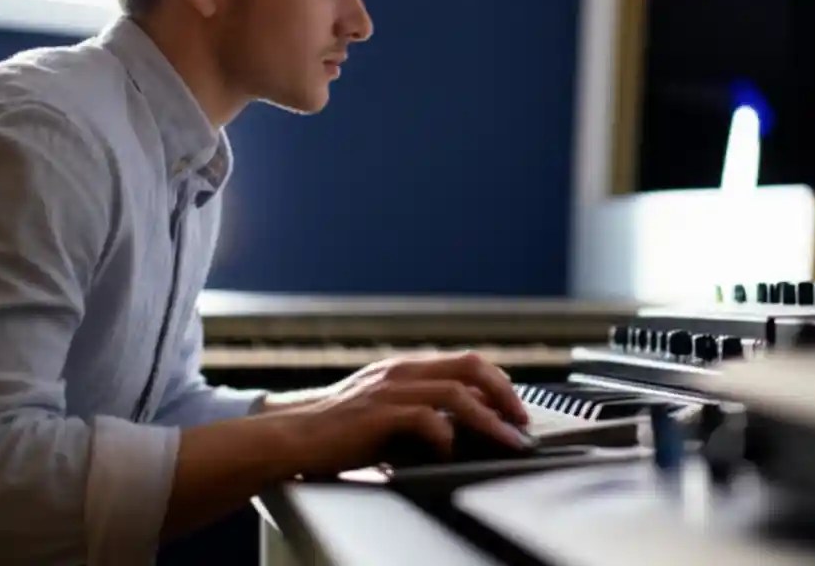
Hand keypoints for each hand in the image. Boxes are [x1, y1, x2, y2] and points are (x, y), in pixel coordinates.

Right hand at [275, 351, 530, 475]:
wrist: (292, 435)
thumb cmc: (340, 428)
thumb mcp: (387, 407)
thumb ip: (421, 406)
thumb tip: (467, 423)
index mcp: (408, 367)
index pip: (467, 362)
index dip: (499, 383)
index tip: (517, 408)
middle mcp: (403, 371)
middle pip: (470, 366)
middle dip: (504, 393)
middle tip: (522, 421)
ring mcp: (390, 389)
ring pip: (456, 393)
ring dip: (488, 419)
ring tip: (507, 440)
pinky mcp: (377, 414)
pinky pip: (424, 419)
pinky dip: (445, 435)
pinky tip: (450, 451)